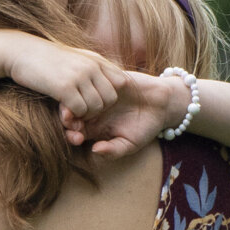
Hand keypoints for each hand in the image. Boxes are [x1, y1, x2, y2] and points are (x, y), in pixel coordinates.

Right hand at [3, 36, 125, 130]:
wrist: (21, 52)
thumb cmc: (49, 58)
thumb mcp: (77, 57)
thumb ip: (97, 66)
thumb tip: (119, 81)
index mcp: (96, 59)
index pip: (121, 82)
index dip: (111, 94)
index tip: (96, 97)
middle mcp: (91, 66)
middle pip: (111, 98)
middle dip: (99, 109)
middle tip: (84, 109)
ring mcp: (79, 76)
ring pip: (96, 107)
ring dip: (85, 114)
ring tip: (74, 109)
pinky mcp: (64, 87)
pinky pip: (80, 110)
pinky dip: (74, 115)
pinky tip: (65, 109)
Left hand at [67, 69, 188, 159]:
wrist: (163, 105)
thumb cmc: (146, 128)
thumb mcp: (130, 144)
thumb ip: (113, 150)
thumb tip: (95, 151)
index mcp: (94, 126)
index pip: (73, 131)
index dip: (70, 135)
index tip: (78, 138)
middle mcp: (92, 109)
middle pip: (69, 111)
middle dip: (66, 117)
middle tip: (70, 121)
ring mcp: (98, 92)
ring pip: (76, 94)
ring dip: (73, 100)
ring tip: (79, 107)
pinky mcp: (106, 78)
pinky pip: (91, 79)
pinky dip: (88, 86)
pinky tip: (95, 94)